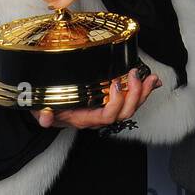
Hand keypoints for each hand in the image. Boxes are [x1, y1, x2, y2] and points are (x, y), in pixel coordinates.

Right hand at [30, 67, 160, 129]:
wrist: (50, 107)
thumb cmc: (48, 107)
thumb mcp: (41, 109)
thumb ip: (43, 115)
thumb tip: (45, 119)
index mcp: (86, 119)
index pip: (106, 117)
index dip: (115, 103)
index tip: (114, 84)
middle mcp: (100, 116)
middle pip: (124, 112)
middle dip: (135, 95)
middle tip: (136, 76)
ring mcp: (108, 109)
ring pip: (131, 107)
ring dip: (143, 92)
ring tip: (151, 78)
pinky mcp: (113, 100)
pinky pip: (132, 99)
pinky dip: (144, 90)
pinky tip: (152, 81)